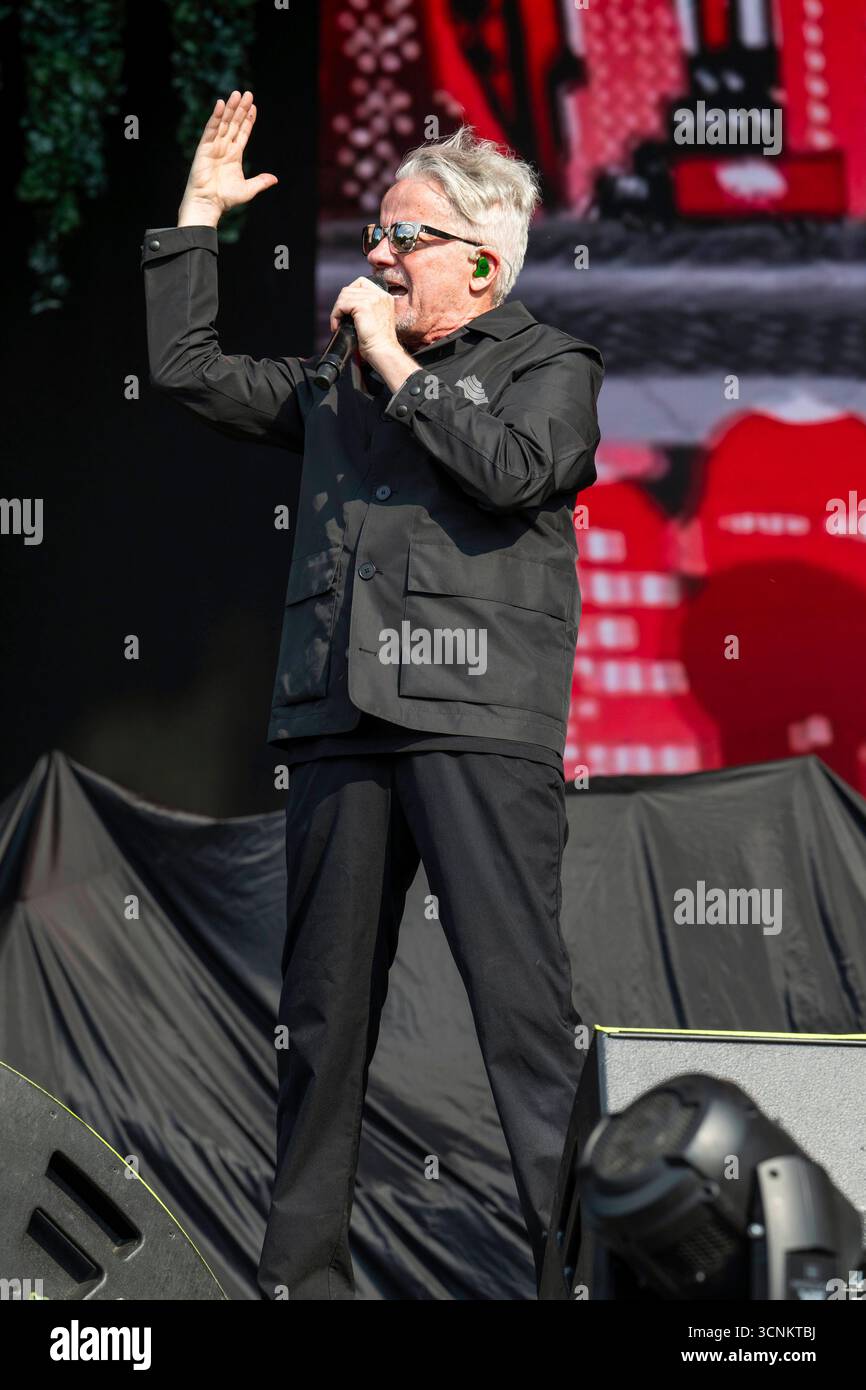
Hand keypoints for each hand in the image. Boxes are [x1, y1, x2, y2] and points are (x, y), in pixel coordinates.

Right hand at [178, 90, 276, 226]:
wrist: (209, 203)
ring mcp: (214, 146)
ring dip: (231, 108)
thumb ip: (260, 182)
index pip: (242, 132)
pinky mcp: (204, 147)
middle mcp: (224, 147)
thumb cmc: (225, 199)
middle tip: (248, 93)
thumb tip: (275, 179)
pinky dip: (215, 116)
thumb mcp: (248, 189)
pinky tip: (221, 104)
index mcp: (234, 155)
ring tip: (237, 94)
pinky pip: (211, 128)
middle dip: (241, 109)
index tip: (254, 107)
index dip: (248, 120)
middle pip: (234, 123)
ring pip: (224, 122)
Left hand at [329, 277, 398, 363]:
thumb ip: (367, 309)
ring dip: (337, 310)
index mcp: (384, 297)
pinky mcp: (363, 306)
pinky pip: (341, 304)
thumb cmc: (379, 343)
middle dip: (341, 303)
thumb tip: (348, 308)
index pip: (362, 283)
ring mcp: (372, 299)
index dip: (350, 294)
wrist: (383, 351)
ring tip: (338, 323)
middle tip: (340, 319)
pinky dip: (335, 315)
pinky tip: (338, 325)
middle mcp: (380, 295)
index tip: (346, 310)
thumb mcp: (376, 320)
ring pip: (344, 295)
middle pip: (350, 288)